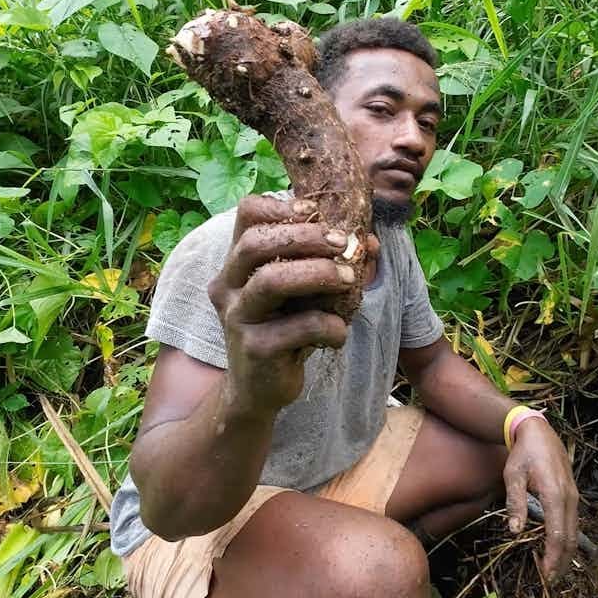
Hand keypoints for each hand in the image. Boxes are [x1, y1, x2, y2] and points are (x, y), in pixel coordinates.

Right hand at [207, 195, 371, 413]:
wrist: (258, 391)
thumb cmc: (283, 332)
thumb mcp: (302, 294)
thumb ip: (328, 264)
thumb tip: (369, 242)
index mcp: (236, 265)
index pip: (245, 216)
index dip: (280, 207)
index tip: (314, 212)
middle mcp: (227, 287)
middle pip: (255, 243)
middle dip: (306, 237)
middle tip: (343, 243)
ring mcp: (237, 318)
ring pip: (271, 280)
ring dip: (319, 274)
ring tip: (349, 279)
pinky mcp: (255, 349)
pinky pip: (300, 326)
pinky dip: (330, 325)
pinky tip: (339, 333)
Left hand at [503, 417, 578, 580]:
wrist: (539, 432)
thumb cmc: (523, 453)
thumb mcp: (513, 475)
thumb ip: (515, 502)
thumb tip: (515, 531)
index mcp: (555, 494)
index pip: (557, 534)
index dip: (553, 557)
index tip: (546, 575)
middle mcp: (569, 498)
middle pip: (570, 538)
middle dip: (561, 562)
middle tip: (549, 581)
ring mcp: (574, 497)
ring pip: (574, 532)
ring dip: (565, 553)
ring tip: (553, 570)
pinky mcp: (572, 496)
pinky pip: (572, 523)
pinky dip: (566, 539)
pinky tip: (556, 548)